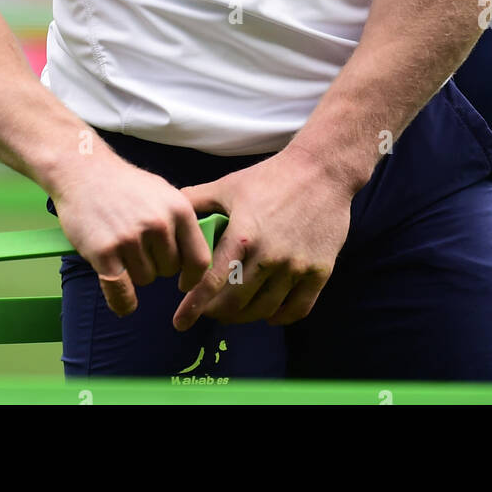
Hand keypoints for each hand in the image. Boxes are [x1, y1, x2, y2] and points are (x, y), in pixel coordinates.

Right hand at [49, 150, 212, 318]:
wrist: (83, 171)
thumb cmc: (124, 184)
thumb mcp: (163, 192)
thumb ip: (180, 222)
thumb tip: (197, 257)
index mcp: (178, 209)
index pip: (199, 258)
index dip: (193, 276)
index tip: (184, 282)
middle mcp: (158, 224)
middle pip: (169, 270)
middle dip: (156, 264)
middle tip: (137, 246)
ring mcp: (131, 239)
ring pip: (145, 278)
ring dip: (134, 272)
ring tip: (120, 247)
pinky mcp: (105, 252)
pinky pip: (121, 292)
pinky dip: (123, 302)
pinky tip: (124, 303)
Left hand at [173, 145, 354, 330]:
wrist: (321, 170)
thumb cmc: (270, 176)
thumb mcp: (228, 185)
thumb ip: (196, 201)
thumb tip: (169, 216)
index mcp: (243, 235)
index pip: (212, 282)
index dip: (193, 306)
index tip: (180, 322)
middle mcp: (270, 256)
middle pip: (236, 303)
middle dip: (217, 311)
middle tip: (208, 309)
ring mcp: (296, 266)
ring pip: (265, 310)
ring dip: (245, 316)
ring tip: (234, 311)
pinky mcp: (320, 271)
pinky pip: (297, 309)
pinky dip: (280, 317)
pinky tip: (268, 313)